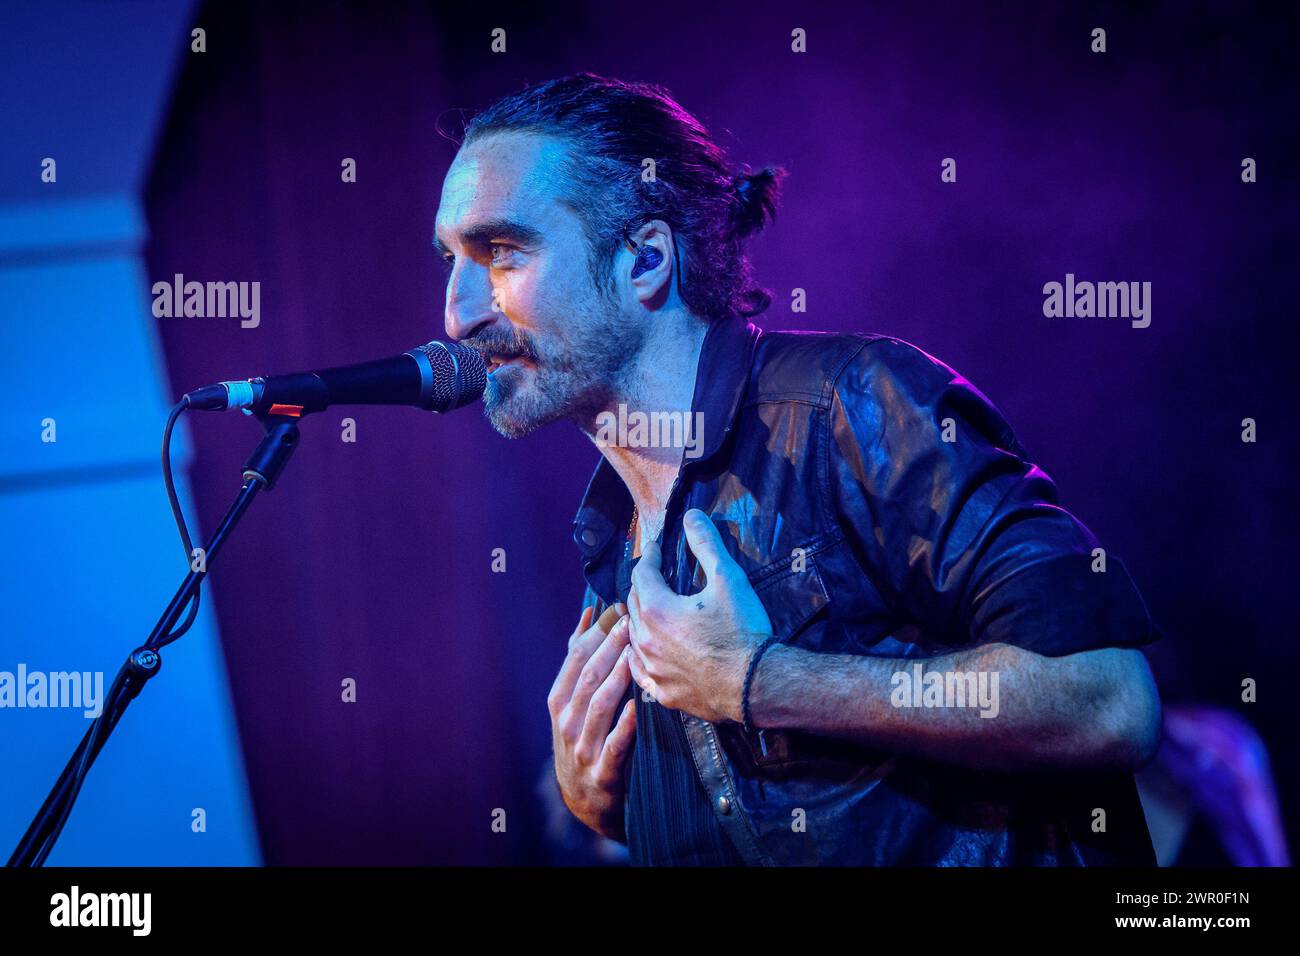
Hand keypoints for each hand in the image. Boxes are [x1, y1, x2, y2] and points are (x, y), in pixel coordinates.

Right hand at [547, 603, 636, 841]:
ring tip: (636, 653)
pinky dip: (626, 725)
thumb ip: (579, 659)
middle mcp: (567, 721)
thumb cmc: (583, 738)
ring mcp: (582, 747)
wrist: (584, 800)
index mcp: (560, 699)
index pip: (575, 657)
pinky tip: (639, 706)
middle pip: (588, 676)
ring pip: (599, 705)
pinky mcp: (602, 772)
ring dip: (618, 677)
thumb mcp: (572, 702)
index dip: (596, 631)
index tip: (618, 608)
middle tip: (632, 620)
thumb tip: (589, 613)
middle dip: (610, 646)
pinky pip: (615, 744)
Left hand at [623, 509, 773, 724]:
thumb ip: (706, 545)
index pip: (641, 574)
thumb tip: (691, 516)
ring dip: (640, 619)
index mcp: (656, 609)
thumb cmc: (742, 631)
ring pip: (634, 637)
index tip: (656, 548)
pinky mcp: (663, 693)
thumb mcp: (728, 579)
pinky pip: (641, 671)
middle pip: (634, 604)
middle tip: (655, 576)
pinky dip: (642, 656)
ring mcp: (652, 669)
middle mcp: (645, 639)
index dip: (649, 557)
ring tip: (651, 610)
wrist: (755, 686)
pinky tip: (647, 653)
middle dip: (643, 586)